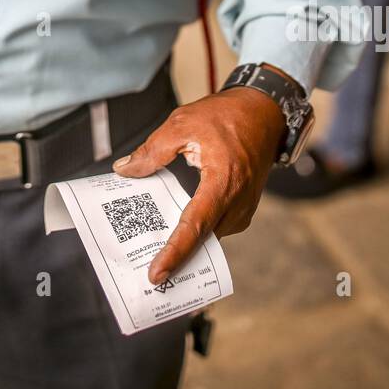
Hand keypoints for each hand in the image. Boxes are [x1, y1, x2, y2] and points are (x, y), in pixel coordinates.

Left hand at [112, 87, 285, 283]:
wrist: (263, 113)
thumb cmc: (226, 116)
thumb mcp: (182, 123)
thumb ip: (152, 151)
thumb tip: (125, 170)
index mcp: (223, 181)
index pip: (195, 225)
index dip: (175, 253)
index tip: (157, 274)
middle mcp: (238, 201)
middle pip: (203, 239)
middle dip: (177, 258)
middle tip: (147, 272)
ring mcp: (244, 208)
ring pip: (211, 235)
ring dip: (188, 244)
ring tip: (156, 252)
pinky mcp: (244, 209)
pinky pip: (218, 227)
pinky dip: (199, 230)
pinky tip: (178, 227)